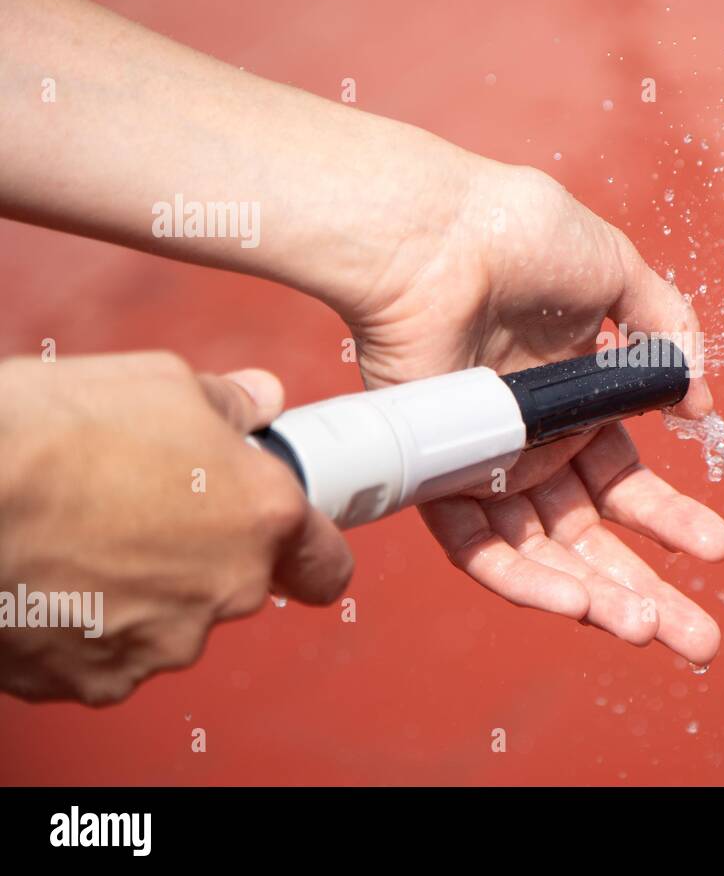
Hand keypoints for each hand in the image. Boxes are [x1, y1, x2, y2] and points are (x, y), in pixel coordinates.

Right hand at [0, 353, 351, 704]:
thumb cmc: (56, 432)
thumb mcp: (163, 382)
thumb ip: (231, 404)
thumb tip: (261, 401)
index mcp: (263, 517)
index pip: (327, 564)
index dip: (309, 548)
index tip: (289, 539)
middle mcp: (229, 590)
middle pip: (240, 586)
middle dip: (207, 554)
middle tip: (146, 509)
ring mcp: (165, 644)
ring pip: (174, 622)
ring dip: (146, 592)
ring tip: (86, 539)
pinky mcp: (99, 679)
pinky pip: (111, 656)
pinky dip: (91, 628)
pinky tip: (56, 580)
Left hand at [333, 158, 723, 664]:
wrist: (439, 235)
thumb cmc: (524, 239)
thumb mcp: (619, 272)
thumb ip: (670, 331)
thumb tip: (702, 403)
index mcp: (579, 404)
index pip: (627, 483)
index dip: (671, 520)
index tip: (717, 547)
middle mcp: (537, 444)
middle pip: (595, 536)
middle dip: (649, 590)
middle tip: (700, 639)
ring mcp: (490, 464)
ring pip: (548, 553)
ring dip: (598, 598)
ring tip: (649, 631)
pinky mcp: (442, 475)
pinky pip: (484, 546)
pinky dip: (527, 581)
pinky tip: (576, 604)